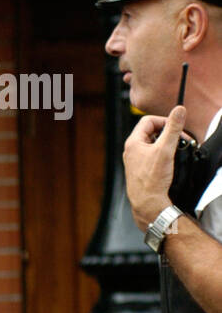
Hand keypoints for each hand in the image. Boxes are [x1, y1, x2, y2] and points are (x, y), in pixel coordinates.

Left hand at [123, 106, 185, 230]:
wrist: (148, 202)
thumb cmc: (152, 179)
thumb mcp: (166, 149)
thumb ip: (173, 128)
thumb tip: (179, 110)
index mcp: (133, 142)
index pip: (148, 121)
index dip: (164, 121)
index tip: (177, 128)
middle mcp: (131, 150)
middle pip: (151, 132)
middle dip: (167, 133)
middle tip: (181, 139)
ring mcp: (135, 160)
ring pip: (153, 144)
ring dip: (167, 143)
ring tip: (178, 149)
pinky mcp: (141, 169)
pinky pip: (153, 155)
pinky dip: (163, 154)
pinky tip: (171, 160)